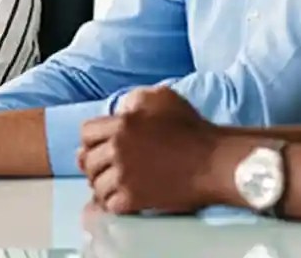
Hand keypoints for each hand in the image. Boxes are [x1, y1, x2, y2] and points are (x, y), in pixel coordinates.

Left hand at [78, 87, 220, 213]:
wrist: (214, 161)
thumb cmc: (192, 129)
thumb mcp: (163, 97)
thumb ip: (134, 99)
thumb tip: (120, 110)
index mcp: (122, 124)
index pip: (86, 133)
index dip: (94, 139)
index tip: (104, 145)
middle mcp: (117, 149)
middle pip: (88, 160)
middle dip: (97, 162)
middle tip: (109, 166)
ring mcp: (124, 176)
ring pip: (96, 184)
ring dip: (104, 184)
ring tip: (116, 183)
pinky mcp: (133, 199)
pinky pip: (109, 204)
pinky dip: (113, 202)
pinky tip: (123, 198)